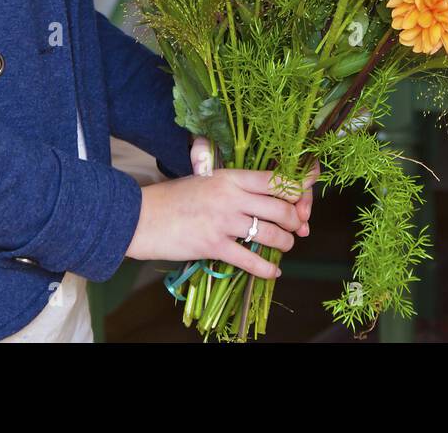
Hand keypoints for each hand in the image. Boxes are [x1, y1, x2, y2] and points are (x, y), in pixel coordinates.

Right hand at [127, 137, 318, 278]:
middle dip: (296, 220)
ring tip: (286, 245)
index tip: (305, 196)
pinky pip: (250, 259)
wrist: (142, 217)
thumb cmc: (173, 197)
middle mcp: (231, 196)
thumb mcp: (205, 177)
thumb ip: (233, 184)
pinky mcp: (214, 246)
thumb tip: (260, 194)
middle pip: (279, 208)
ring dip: (285, 243)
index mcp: (230, 176)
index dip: (297, 189)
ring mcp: (224, 222)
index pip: (275, 179)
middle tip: (299, 226)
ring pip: (270, 234)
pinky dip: (266, 268)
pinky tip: (273, 272)